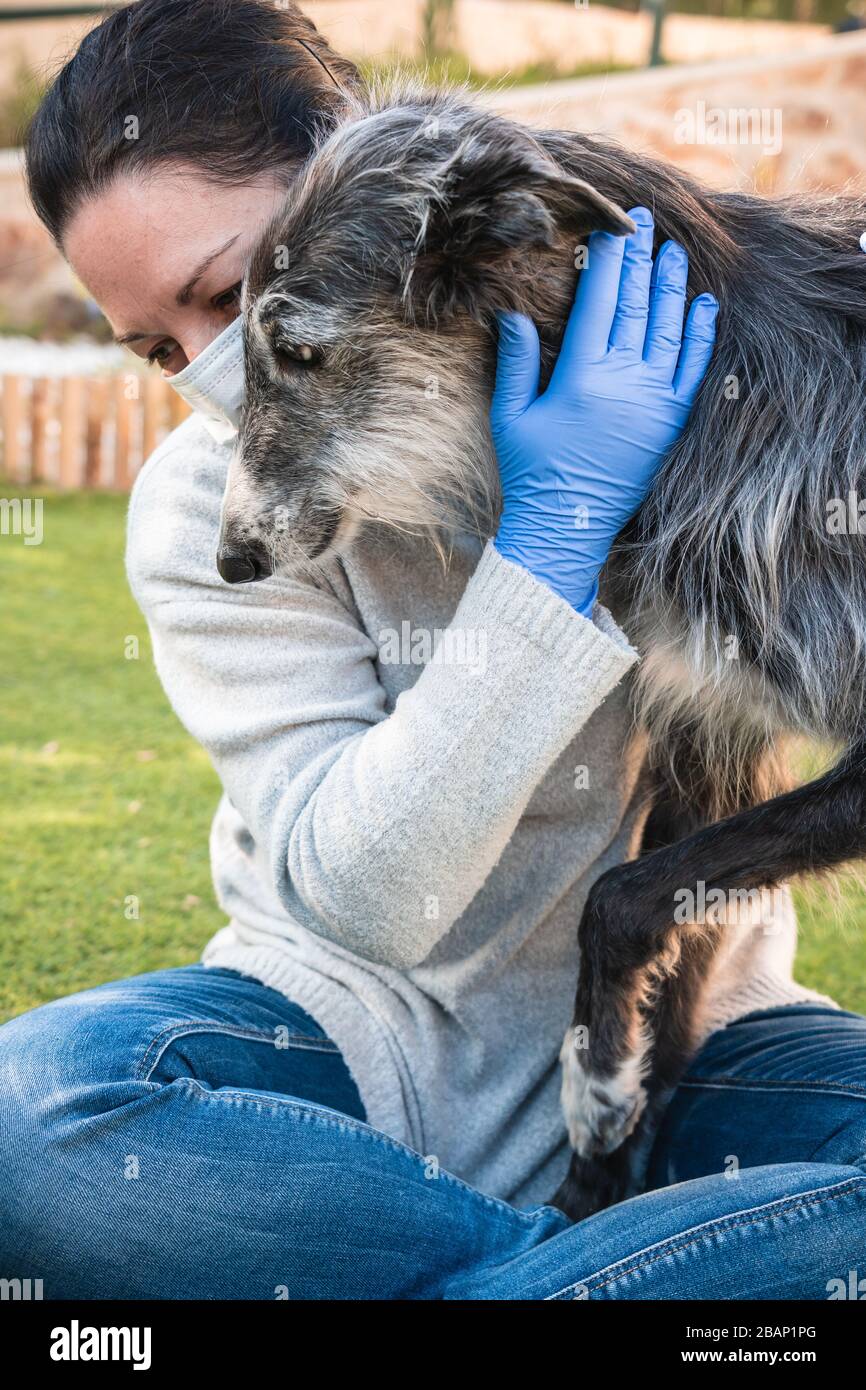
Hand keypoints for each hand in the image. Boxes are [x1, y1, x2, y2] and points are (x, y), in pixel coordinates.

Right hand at [491, 207, 717, 615]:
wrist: (566, 525)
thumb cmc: (532, 472)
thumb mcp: (511, 415)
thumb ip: (515, 362)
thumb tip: (511, 315)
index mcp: (581, 375)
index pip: (600, 301)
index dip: (609, 259)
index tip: (615, 227)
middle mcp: (623, 382)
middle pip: (636, 305)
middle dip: (641, 258)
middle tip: (647, 221)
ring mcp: (652, 401)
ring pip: (668, 329)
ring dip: (672, 286)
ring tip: (673, 251)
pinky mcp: (670, 422)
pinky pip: (693, 369)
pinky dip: (701, 335)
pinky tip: (704, 306)